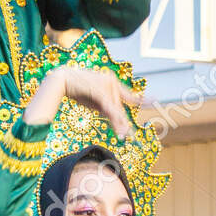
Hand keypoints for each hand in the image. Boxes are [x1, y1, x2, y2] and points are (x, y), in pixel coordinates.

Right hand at [24, 64, 141, 138]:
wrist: (61, 80)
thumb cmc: (77, 90)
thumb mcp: (94, 101)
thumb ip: (106, 108)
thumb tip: (117, 120)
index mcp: (112, 82)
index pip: (129, 95)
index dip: (141, 100)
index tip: (154, 101)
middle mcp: (112, 82)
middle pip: (119, 106)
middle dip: (121, 122)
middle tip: (127, 135)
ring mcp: (106, 85)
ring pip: (115, 109)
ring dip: (118, 123)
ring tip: (123, 135)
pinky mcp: (100, 91)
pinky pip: (109, 107)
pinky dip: (114, 118)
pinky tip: (119, 127)